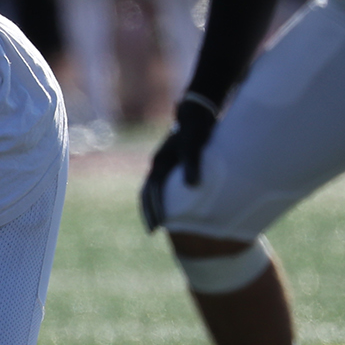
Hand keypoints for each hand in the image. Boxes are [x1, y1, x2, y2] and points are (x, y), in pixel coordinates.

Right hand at [141, 93, 218, 231]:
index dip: (153, 211)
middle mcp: (158, 165)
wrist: (197, 112)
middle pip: (147, 194)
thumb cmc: (196, 130)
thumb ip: (192, 165)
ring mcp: (164, 164)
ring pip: (153, 190)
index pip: (151, 193)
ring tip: (159, 222)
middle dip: (149, 213)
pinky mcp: (172, 163)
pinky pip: (162, 185)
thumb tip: (191, 186)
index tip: (155, 228)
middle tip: (152, 232)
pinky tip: (172, 205)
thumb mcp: (194, 146)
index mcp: (159, 164)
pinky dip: (162, 197)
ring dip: (154, 206)